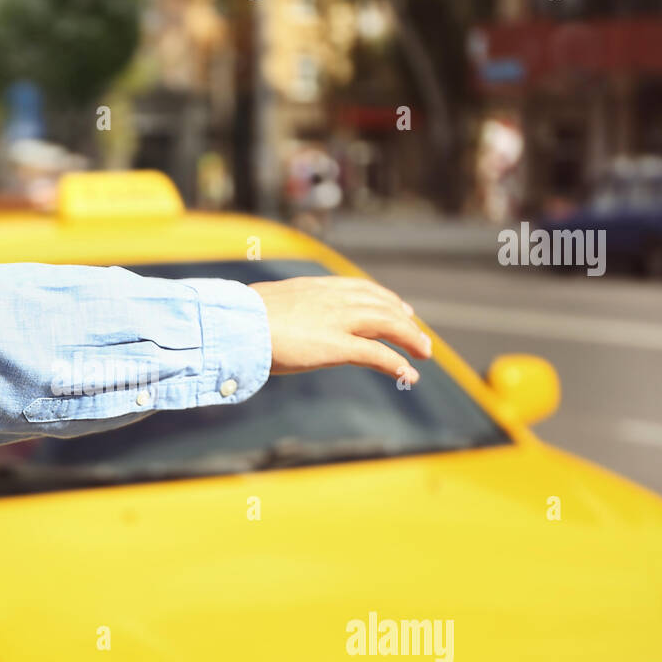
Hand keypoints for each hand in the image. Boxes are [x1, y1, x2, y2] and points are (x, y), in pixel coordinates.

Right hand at [249, 276, 431, 383]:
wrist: (236, 325)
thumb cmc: (239, 320)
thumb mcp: (264, 307)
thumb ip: (277, 312)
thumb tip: (264, 320)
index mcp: (316, 288)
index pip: (360, 288)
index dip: (384, 298)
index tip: (399, 307)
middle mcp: (332, 299)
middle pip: (381, 305)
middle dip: (405, 320)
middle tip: (420, 336)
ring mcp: (337, 321)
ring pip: (388, 325)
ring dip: (410, 339)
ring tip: (424, 354)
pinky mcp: (337, 346)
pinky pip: (377, 354)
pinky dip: (397, 363)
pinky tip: (409, 374)